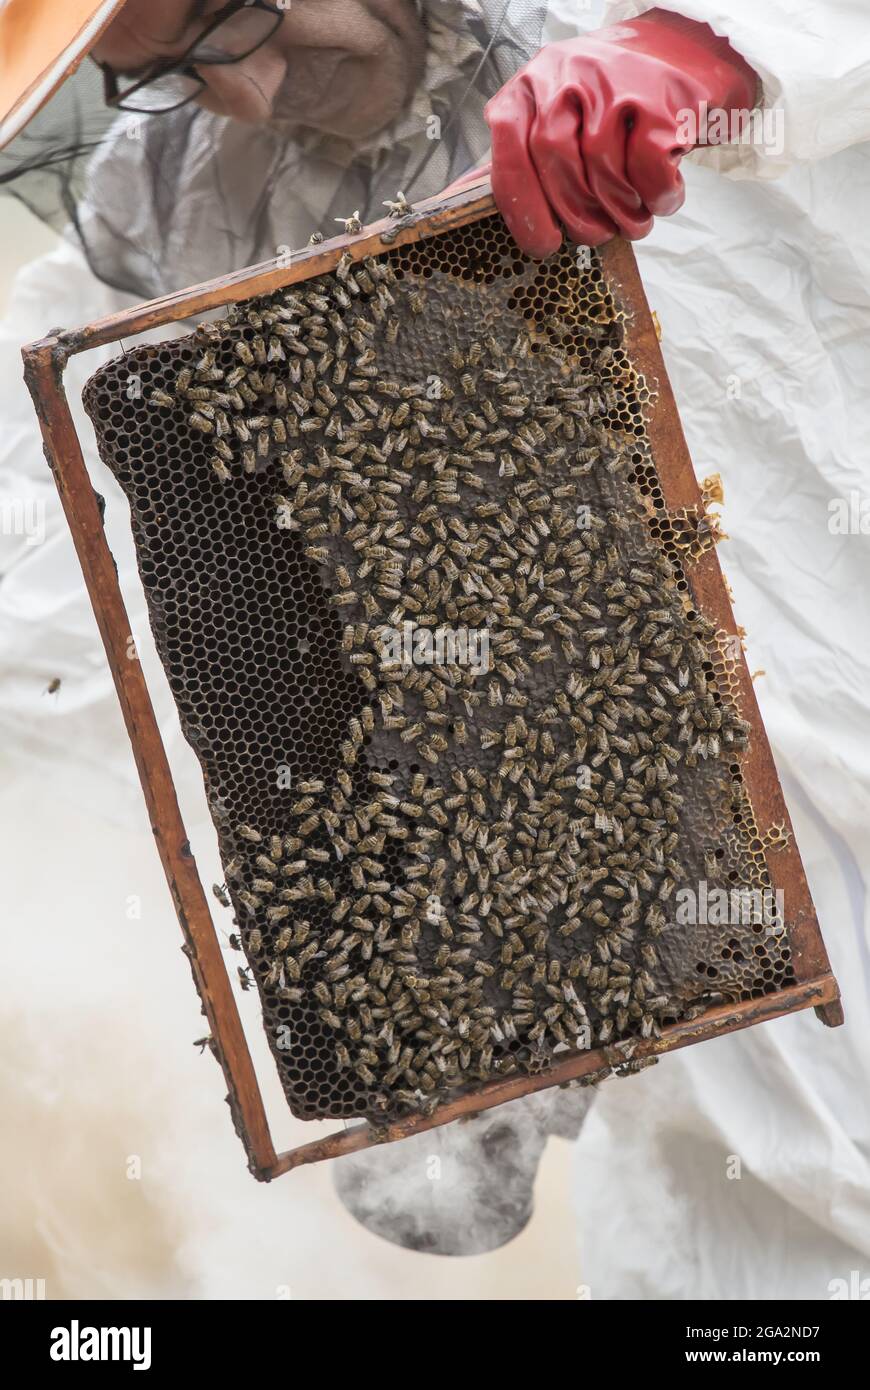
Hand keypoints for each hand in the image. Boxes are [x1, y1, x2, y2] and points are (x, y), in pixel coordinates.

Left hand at [484, 7, 757, 257]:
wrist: (676, 57)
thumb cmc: (601, 108)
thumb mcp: (547, 120)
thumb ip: (510, 161)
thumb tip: (451, 206)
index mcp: (528, 88)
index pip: (508, 144)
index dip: (522, 202)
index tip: (541, 244)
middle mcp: (564, 76)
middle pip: (554, 157)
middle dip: (574, 211)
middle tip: (592, 236)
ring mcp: (613, 82)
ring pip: (602, 163)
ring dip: (618, 208)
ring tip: (631, 222)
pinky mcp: (659, 96)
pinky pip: (647, 162)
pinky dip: (654, 195)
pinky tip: (658, 200)